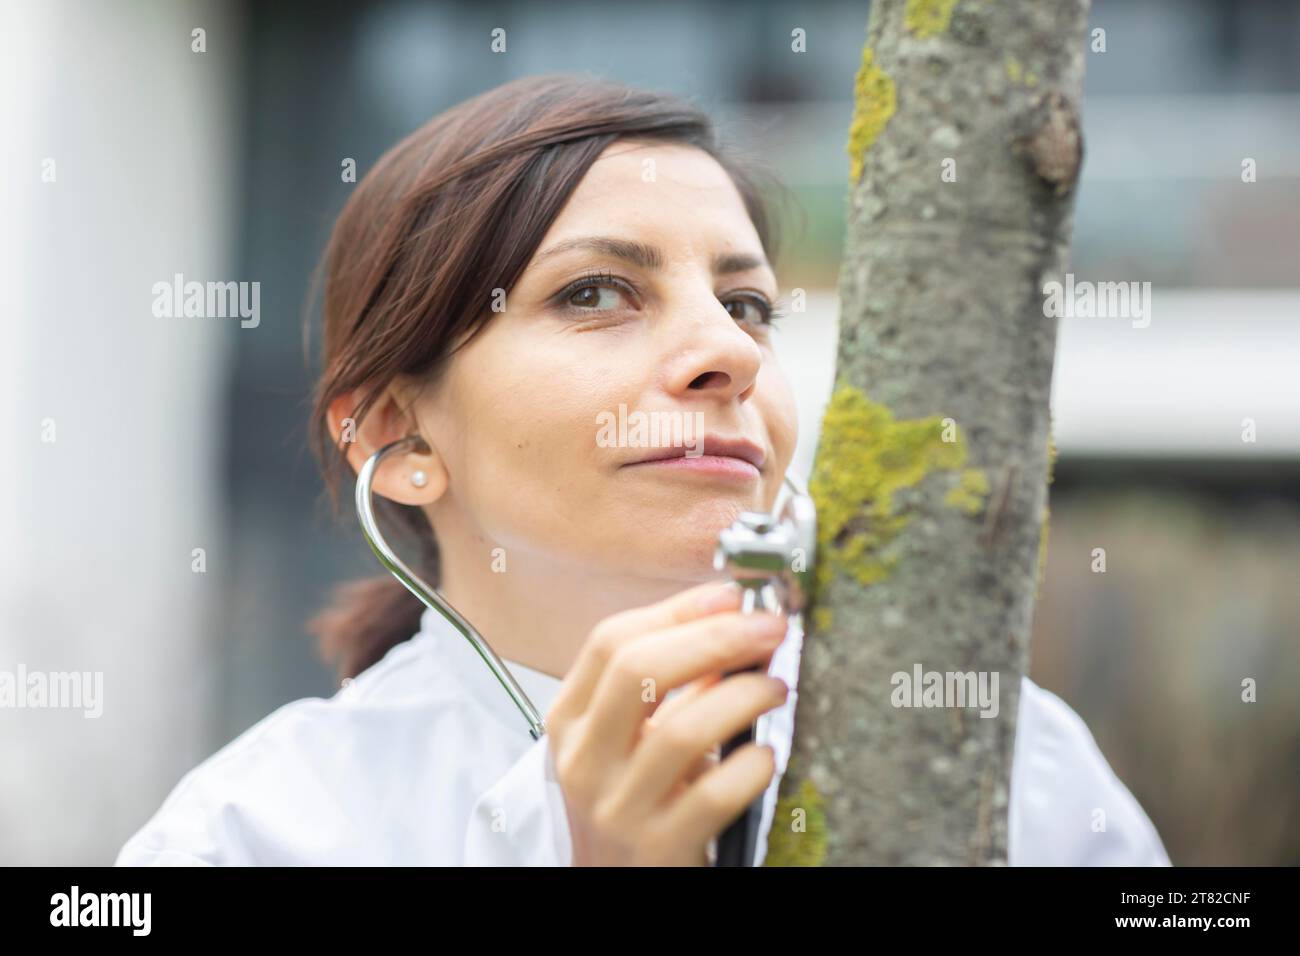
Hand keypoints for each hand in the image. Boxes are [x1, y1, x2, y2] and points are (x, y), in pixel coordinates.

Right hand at [546, 582, 788, 865]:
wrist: (618, 886)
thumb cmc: (635, 800)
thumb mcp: (629, 739)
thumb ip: (666, 685)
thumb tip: (734, 622)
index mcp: (570, 720)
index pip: (611, 641)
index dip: (678, 610)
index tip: (732, 596)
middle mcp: (583, 761)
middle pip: (640, 671)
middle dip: (716, 638)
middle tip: (770, 629)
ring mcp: (617, 809)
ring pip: (681, 731)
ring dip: (744, 697)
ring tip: (776, 690)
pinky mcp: (659, 850)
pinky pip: (714, 794)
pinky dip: (751, 766)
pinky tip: (765, 756)